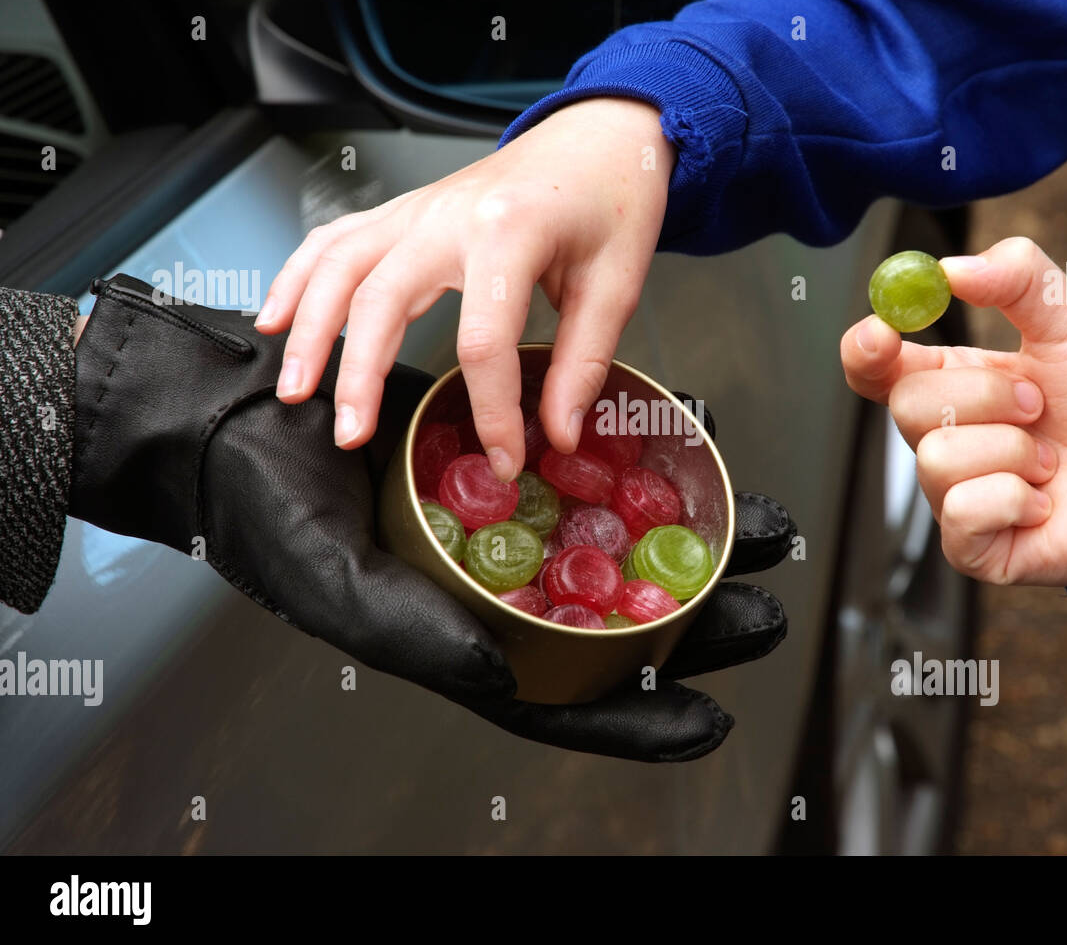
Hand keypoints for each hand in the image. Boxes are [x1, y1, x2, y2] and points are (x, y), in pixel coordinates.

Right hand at [70, 275, 793, 760]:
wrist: (229, 417)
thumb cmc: (261, 514)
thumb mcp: (331, 580)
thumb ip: (415, 634)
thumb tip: (499, 673)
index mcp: (456, 638)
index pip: (560, 698)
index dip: (638, 721)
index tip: (711, 720)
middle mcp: (489, 588)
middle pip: (609, 620)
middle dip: (694, 618)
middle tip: (767, 604)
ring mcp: (498, 527)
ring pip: (608, 546)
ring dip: (680, 538)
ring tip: (753, 527)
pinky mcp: (497, 466)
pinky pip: (578, 476)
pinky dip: (627, 469)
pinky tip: (673, 450)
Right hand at [256, 96, 672, 481]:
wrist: (598, 134)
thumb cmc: (611, 197)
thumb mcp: (617, 282)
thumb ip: (583, 362)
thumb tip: (557, 432)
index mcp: (507, 232)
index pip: (483, 341)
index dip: (490, 412)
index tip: (503, 459)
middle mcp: (447, 217)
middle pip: (380, 300)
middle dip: (358, 374)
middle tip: (350, 435)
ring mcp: (417, 210)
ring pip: (339, 267)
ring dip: (308, 329)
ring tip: (295, 391)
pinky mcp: (404, 212)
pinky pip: (335, 240)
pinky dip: (298, 277)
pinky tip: (275, 318)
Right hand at [841, 237, 1066, 586]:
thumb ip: (1017, 279)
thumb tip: (949, 269)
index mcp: (951, 385)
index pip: (876, 367)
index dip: (866, 350)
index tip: (884, 331)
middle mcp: (943, 440)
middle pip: (907, 406)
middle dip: (986, 397)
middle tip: (1037, 404)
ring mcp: (952, 495)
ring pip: (938, 459)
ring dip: (1014, 451)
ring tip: (1050, 460)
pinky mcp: (972, 547)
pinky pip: (962, 512)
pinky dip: (1016, 499)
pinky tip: (1044, 502)